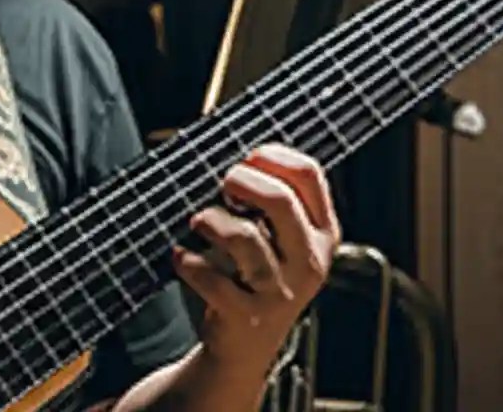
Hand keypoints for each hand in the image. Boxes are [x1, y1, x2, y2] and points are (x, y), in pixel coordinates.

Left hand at [171, 143, 341, 365]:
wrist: (244, 347)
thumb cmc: (254, 279)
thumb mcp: (279, 240)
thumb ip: (269, 201)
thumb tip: (235, 155)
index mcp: (321, 234)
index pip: (309, 175)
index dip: (272, 155)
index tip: (247, 158)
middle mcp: (308, 262)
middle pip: (280, 200)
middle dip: (240, 181)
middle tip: (221, 185)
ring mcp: (280, 291)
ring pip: (242, 237)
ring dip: (209, 220)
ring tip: (198, 222)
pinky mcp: (247, 315)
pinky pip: (209, 276)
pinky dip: (186, 261)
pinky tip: (181, 257)